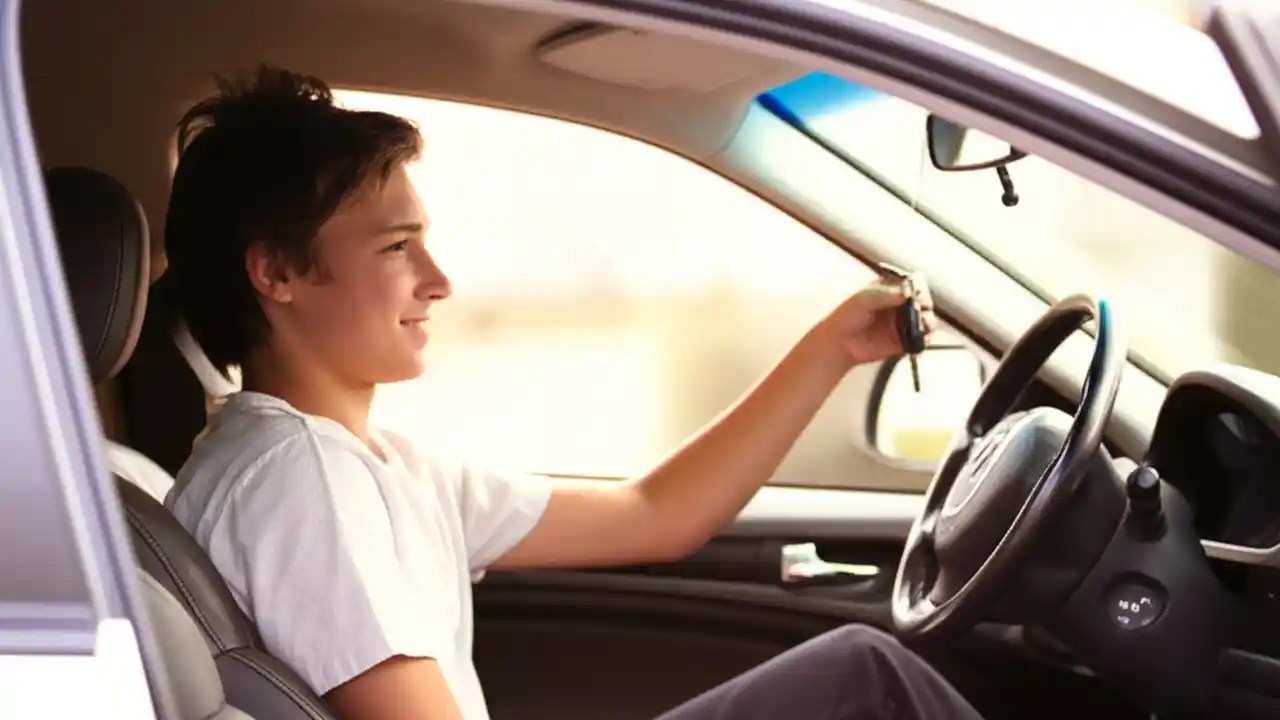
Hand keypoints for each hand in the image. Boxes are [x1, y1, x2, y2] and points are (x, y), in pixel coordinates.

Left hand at [817, 274, 937, 366]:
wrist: (839, 343)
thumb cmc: (848, 316)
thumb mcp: (864, 299)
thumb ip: (885, 294)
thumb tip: (908, 293)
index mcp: (891, 289)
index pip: (914, 283)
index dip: (919, 286)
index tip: (917, 292)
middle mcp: (901, 305)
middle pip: (923, 301)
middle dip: (926, 304)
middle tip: (922, 308)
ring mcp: (904, 323)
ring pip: (926, 320)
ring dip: (928, 322)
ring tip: (922, 325)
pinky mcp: (904, 341)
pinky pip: (920, 339)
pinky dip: (924, 339)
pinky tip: (921, 338)